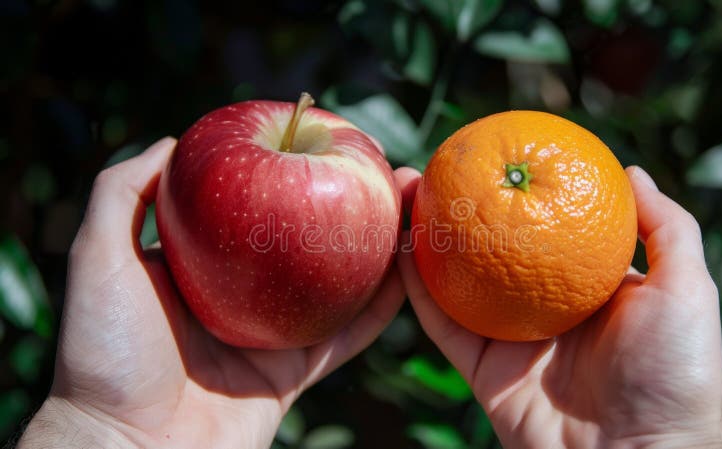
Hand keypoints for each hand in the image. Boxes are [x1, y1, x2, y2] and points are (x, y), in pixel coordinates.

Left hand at [18, 138, 411, 448]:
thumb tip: (173, 140)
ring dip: (377, 250)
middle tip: (390, 167)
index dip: (293, 169)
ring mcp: (271, 333)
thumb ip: (122, 193)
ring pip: (337, 284)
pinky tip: (409, 275)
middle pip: (307, 239)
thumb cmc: (104, 352)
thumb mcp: (98, 259)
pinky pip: (344, 337)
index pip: (257, 203)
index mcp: (201, 264)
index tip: (327, 134)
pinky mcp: (293, 373)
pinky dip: (379, 310)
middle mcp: (242, 294)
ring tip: (413, 210)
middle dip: (350, 202)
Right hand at [398, 166, 721, 448]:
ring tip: (410, 192)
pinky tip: (402, 247)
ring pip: (459, 281)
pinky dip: (419, 289)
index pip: (548, 226)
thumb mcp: (687, 289)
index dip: (522, 190)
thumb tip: (631, 170)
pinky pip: (445, 324)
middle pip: (495, 247)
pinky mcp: (482, 370)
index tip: (500, 152)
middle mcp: (545, 307)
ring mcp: (511, 338)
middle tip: (438, 165)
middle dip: (463, 207)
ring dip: (430, 238)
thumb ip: (666, 228)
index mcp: (588, 286)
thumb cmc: (673, 372)